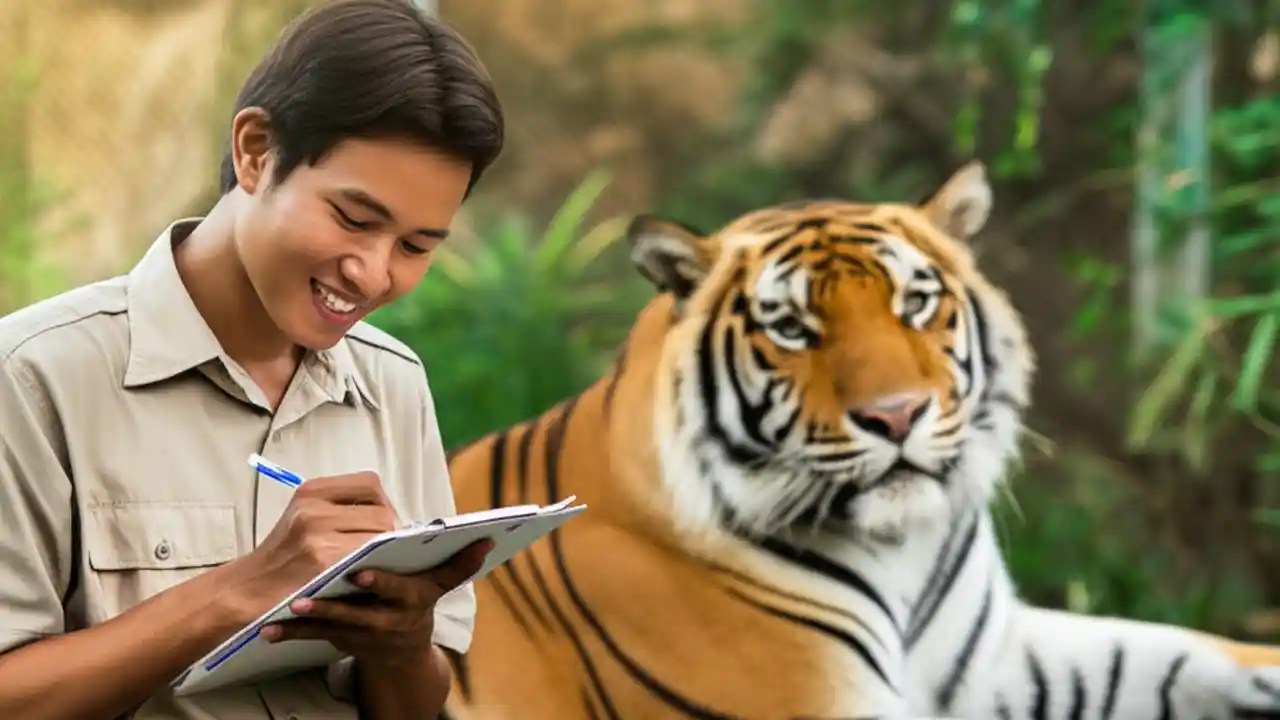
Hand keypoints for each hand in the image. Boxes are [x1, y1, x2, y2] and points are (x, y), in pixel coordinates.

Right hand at [220, 471, 398, 621]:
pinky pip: (366, 561)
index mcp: (311, 492)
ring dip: (383, 554)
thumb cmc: (281, 558)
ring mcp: (319, 537)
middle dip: (387, 533)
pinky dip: (372, 569)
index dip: (382, 505)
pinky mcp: (323, 565)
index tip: (380, 523)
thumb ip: (340, 509)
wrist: (245, 592)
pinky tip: (367, 578)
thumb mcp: (303, 518)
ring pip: (378, 538)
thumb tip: (387, 516)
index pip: (369, 485)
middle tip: (381, 551)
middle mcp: (314, 509)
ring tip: (374, 564)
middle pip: (381, 513)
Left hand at [259, 538, 493, 666]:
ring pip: (334, 627)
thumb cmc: (415, 601)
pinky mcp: (340, 641)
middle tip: (308, 595)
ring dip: (309, 620)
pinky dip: (291, 632)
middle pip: (362, 615)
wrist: (401, 651)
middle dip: (336, 606)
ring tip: (287, 608)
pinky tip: (270, 628)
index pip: (401, 590)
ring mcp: (363, 635)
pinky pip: (313, 637)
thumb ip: (458, 563)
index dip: (382, 583)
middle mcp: (389, 621)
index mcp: (414, 600)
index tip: (361, 573)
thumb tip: (486, 539)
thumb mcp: (440, 584)